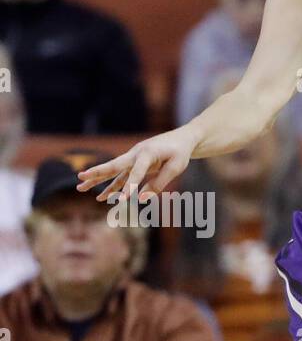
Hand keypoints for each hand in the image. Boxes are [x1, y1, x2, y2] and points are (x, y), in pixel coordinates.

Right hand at [76, 130, 195, 202]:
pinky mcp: (135, 164)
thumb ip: (160, 182)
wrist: (181, 139)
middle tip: (80, 178)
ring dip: (98, 181)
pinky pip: (121, 177)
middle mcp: (136, 154)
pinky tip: (103, 197)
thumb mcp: (176, 167)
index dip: (130, 187)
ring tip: (80, 189)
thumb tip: (142, 198)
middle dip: (97, 173)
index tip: (123, 200)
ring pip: (113, 172)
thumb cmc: (180, 152)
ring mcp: (133, 159)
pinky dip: (113, 187)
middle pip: (113, 166)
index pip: (137, 172)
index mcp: (147, 153)